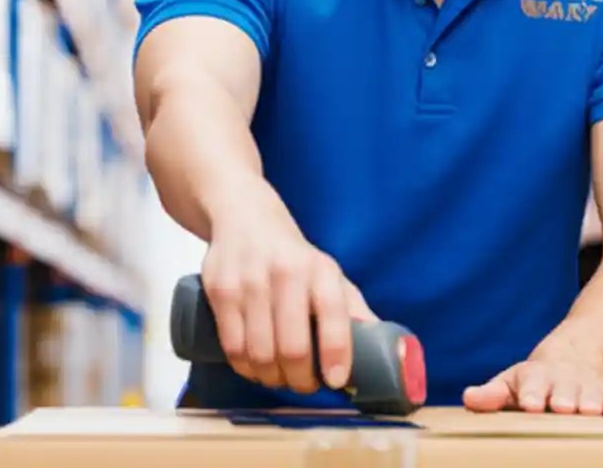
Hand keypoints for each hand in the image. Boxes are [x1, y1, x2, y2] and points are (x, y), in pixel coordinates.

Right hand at [201, 184, 376, 394]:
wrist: (244, 217)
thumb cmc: (293, 256)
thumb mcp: (329, 273)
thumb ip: (353, 309)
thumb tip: (382, 348)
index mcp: (320, 270)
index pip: (333, 316)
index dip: (335, 355)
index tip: (335, 380)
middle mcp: (286, 273)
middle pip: (293, 348)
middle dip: (300, 379)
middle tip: (304, 385)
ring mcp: (250, 282)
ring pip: (260, 353)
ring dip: (271, 378)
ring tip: (278, 377)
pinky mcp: (221, 291)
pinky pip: (232, 346)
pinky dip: (245, 368)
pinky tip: (254, 367)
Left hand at [462, 333, 602, 418]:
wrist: (570, 359)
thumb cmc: (532, 382)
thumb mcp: (509, 384)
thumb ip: (491, 395)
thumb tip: (468, 397)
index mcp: (535, 378)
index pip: (532, 385)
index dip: (532, 394)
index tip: (531, 404)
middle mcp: (563, 380)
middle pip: (565, 389)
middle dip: (565, 398)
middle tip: (564, 408)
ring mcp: (587, 386)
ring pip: (592, 395)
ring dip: (593, 402)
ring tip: (593, 412)